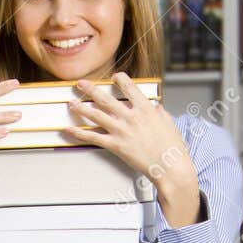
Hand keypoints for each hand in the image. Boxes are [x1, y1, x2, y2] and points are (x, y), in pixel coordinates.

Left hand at [67, 72, 202, 226]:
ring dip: (81, 108)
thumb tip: (156, 107)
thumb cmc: (172, 147)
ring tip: (71, 103)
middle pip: (106, 99)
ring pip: (96, 116)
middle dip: (90, 89)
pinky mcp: (116, 146)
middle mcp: (131, 116)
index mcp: (145, 108)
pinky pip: (93, 138)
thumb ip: (159, 112)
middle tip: (81, 84)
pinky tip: (70, 129)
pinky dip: (79, 133)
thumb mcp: (168, 123)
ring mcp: (122, 131)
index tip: (113, 77)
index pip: (128, 86)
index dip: (119, 79)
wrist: (170, 166)